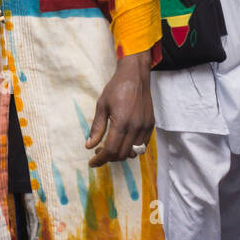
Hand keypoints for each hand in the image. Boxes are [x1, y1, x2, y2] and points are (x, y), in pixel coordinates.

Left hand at [86, 50, 153, 166]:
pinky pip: (142, 145)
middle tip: (99, 151)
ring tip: (111, 146)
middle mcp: (136, 127)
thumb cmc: (116, 88)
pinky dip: (132, 148)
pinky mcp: (151, 125)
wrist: (135, 76)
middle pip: (122, 154)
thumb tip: (89, 146)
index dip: (100, 159)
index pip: (111, 150)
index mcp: (122, 122)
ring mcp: (145, 127)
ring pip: (134, 152)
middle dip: (109, 157)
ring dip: (121, 154)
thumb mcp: (101, 106)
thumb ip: (96, 128)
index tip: (92, 163)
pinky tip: (123, 141)